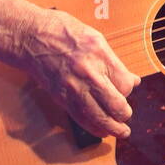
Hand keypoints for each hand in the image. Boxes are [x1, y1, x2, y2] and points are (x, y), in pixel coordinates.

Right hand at [9, 8, 140, 138]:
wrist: (31, 37)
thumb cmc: (63, 33)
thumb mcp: (95, 39)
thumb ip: (113, 62)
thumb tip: (132, 80)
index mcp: (99, 54)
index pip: (124, 83)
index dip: (130, 89)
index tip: (128, 89)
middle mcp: (88, 72)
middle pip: (115, 103)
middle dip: (125, 113)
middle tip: (127, 116)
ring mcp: (73, 87)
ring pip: (98, 116)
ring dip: (113, 128)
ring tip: (121, 132)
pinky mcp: (61, 97)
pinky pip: (80, 117)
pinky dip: (93, 127)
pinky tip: (101, 131)